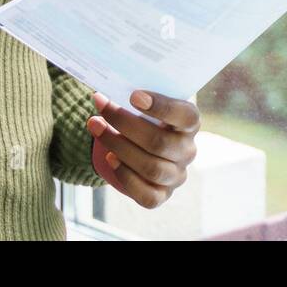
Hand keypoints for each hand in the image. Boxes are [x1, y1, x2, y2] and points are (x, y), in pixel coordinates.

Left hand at [86, 89, 199, 208]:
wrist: (143, 144)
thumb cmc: (145, 116)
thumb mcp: (148, 103)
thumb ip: (138, 97)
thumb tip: (109, 91)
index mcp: (190, 123)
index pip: (185, 116)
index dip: (161, 106)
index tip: (133, 96)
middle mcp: (187, 151)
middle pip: (159, 142)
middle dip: (125, 123)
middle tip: (101, 106)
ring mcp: (176, 175)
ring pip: (151, 168)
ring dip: (118, 146)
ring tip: (96, 127)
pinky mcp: (161, 195)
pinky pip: (146, 195)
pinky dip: (125, 176)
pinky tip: (110, 158)